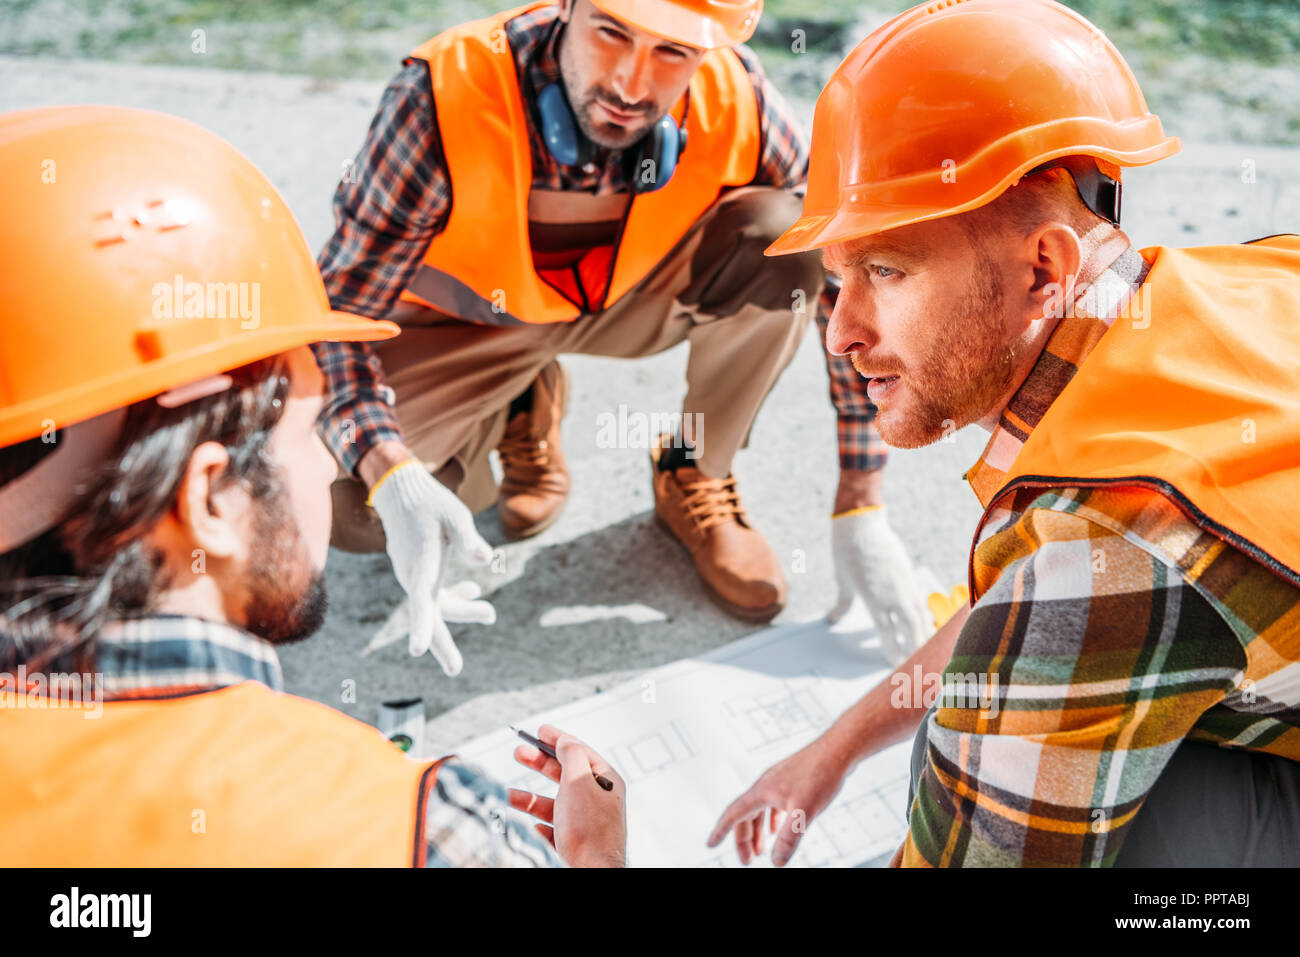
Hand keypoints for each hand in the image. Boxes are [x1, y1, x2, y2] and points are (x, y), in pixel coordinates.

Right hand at [368, 459, 494, 675]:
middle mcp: (412, 575)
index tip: (417, 650)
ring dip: (461, 610)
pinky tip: (472, 591)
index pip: (420, 601)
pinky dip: (453, 596)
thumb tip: (487, 559)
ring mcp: (413, 575)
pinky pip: (433, 594)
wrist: (401, 491)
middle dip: (441, 643)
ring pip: (434, 604)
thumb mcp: (455, 514)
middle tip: (455, 670)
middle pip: (427, 615)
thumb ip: (469, 537)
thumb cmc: (431, 502)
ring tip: (491, 614)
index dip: (421, 626)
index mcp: (421, 563)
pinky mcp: (417, 571)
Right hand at [510, 725, 626, 866]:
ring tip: (509, 794)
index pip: (581, 752)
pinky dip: (541, 825)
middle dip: (540, 764)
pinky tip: (536, 827)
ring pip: (554, 804)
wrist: (591, 871)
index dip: (559, 739)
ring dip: (530, 798)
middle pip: (565, 775)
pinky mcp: (577, 844)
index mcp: (605, 781)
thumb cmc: (590, 828)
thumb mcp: (578, 780)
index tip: (541, 731)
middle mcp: (598, 800)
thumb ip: (571, 755)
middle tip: (519, 753)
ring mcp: (587, 822)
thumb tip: (566, 740)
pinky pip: (555, 829)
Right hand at [707, 736, 847, 866]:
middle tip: (748, 861)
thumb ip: (788, 839)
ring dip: (758, 831)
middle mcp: (766, 785)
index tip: (710, 844)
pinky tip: (778, 829)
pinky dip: (771, 820)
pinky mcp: (792, 782)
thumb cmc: (820, 775)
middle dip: (743, 839)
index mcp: (762, 791)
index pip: (734, 814)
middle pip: (746, 815)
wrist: (839, 750)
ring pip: (760, 810)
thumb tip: (776, 863)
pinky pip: (773, 804)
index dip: (721, 831)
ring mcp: (778, 782)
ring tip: (761, 850)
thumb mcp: (803, 812)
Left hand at [829, 506, 930, 665]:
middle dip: (914, 646)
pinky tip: (926, 625)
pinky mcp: (908, 574)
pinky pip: (919, 600)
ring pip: (919, 614)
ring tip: (927, 650)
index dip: (892, 649)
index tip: (894, 664)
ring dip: (923, 633)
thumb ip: (842, 603)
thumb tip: (831, 619)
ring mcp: (903, 583)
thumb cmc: (847, 552)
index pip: (886, 631)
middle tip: (917, 664)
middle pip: (910, 626)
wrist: (861, 523)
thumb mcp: (842, 580)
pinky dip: (924, 615)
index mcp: (873, 597)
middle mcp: (892, 592)